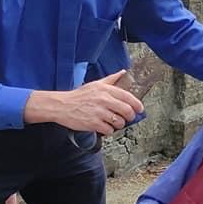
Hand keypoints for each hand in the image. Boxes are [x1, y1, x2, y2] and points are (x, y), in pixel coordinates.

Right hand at [28, 70, 143, 134]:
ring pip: (119, 122)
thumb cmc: (79, 96)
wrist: (62, 106)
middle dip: (130, 116)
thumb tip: (123, 72)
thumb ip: (111, 79)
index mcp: (105, 90)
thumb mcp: (95, 84)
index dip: (137, 105)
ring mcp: (99, 112)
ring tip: (114, 123)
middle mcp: (103, 100)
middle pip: (127, 111)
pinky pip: (109, 130)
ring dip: (119, 124)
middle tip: (127, 118)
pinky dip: (109, 131)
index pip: (128, 97)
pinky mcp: (93, 123)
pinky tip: (104, 127)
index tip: (140, 109)